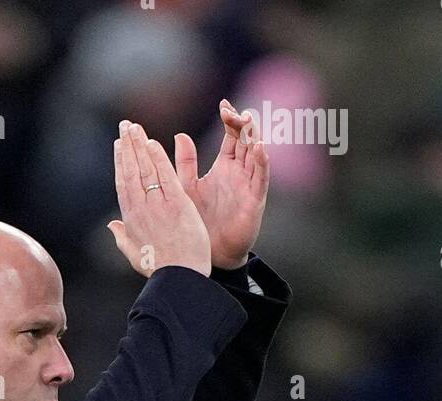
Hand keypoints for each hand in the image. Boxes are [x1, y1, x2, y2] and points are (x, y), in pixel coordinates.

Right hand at [106, 120, 210, 278]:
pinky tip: (151, 142)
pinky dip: (158, 158)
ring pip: (145, 169)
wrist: (180, 278)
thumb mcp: (136, 256)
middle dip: (127, 146)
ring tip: (134, 126)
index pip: (123, 184)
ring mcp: (158, 205)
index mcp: (131, 220)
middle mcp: (141, 209)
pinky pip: (165, 175)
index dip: (120, 162)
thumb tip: (111, 225)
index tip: (118, 146)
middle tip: (124, 125)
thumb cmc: (160, 270)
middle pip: (131, 171)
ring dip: (138, 145)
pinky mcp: (177, 203)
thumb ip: (122, 238)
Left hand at [173, 100, 269, 269]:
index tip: (224, 105)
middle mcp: (240, 172)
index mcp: (225, 166)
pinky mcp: (255, 200)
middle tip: (235, 111)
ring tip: (249, 121)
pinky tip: (260, 147)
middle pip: (247, 139)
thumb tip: (179, 135)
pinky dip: (262, 161)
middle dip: (243, 123)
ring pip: (257, 153)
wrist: (210, 254)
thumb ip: (185, 163)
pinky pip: (261, 177)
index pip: (232, 135)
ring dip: (254, 136)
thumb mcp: (188, 187)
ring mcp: (249, 184)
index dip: (230, 119)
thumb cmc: (200, 222)